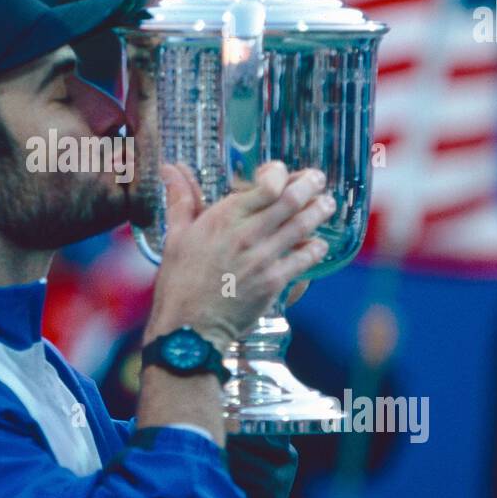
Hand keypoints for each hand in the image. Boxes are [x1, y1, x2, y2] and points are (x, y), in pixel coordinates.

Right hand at [143, 160, 332, 349]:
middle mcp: (246, 234)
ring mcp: (263, 258)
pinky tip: (318, 244)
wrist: (189, 328)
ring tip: (326, 205)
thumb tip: (170, 169)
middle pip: (291, 200)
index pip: (266, 184)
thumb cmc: (180, 282)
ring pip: (303, 226)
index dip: (280, 173)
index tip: (282, 174)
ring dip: (319, 211)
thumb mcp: (176, 236)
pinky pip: (306, 259)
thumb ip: (180, 199)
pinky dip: (316, 248)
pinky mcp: (274, 282)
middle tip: (318, 181)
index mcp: (223, 218)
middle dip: (310, 185)